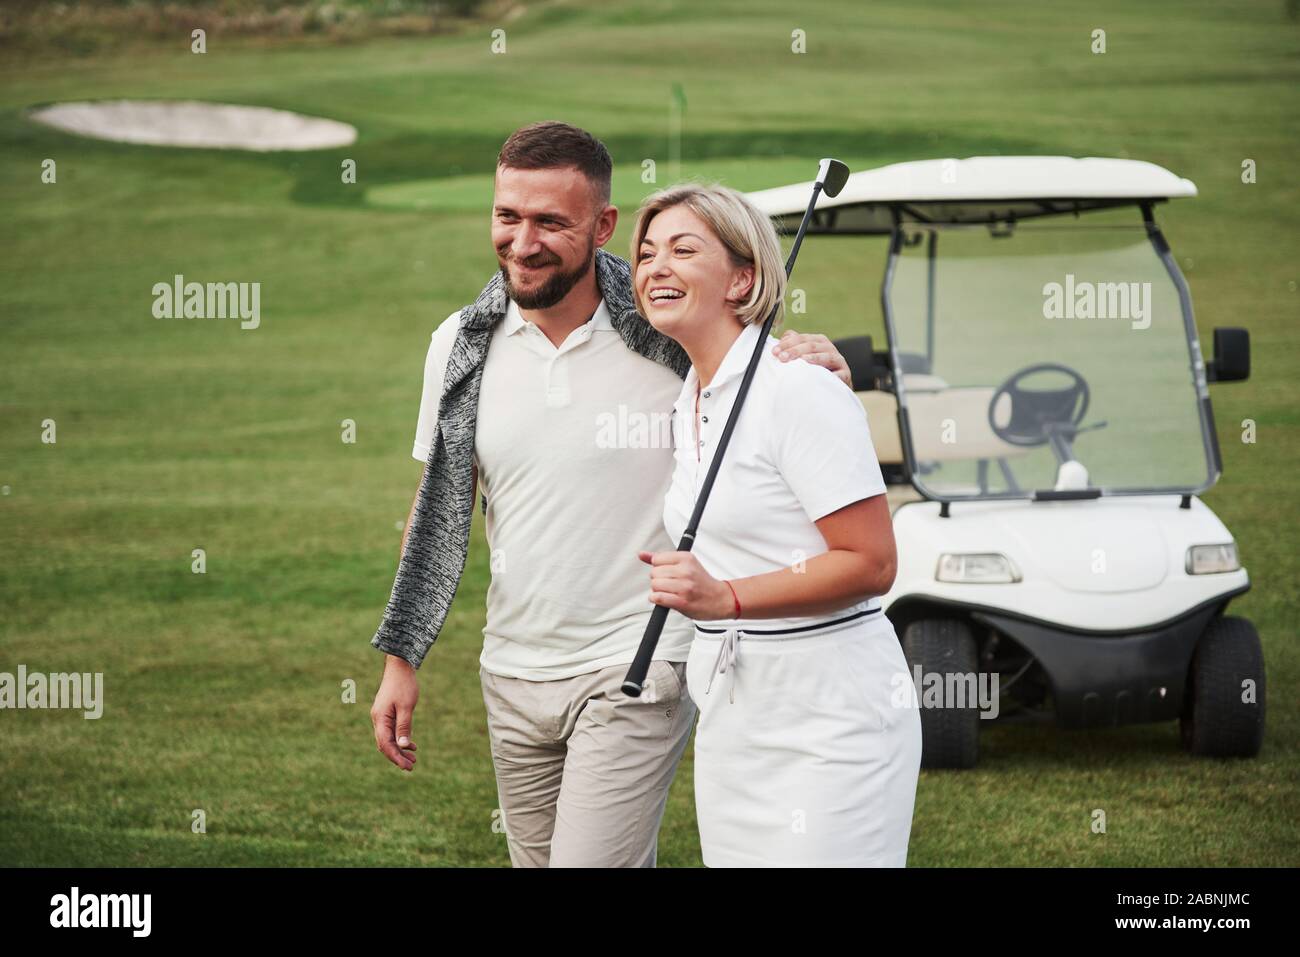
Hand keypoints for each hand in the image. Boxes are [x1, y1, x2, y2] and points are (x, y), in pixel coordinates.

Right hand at [370, 656, 418, 771]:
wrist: (399, 667)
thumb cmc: (404, 685)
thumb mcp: (406, 707)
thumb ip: (404, 726)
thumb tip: (402, 746)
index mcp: (380, 719)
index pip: (385, 744)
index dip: (395, 757)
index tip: (407, 766)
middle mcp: (378, 719)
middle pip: (385, 744)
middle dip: (397, 756)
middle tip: (411, 766)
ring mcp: (381, 716)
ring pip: (389, 739)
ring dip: (400, 749)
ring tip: (413, 758)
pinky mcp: (387, 713)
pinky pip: (391, 731)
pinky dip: (400, 739)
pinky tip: (411, 744)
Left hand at [638, 550, 734, 620]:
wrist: (720, 599)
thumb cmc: (702, 582)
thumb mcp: (685, 563)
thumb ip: (662, 558)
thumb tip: (641, 554)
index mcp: (686, 558)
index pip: (657, 559)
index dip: (659, 567)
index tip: (667, 572)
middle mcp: (685, 571)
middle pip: (654, 573)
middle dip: (658, 580)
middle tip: (670, 584)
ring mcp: (684, 587)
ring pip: (655, 585)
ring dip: (658, 591)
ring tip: (670, 592)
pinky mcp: (682, 602)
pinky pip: (658, 598)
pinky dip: (657, 599)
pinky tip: (665, 599)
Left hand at [772, 329, 851, 388]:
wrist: (834, 386)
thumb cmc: (815, 370)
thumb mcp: (803, 356)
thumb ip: (793, 346)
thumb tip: (782, 338)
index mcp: (818, 341)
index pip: (800, 338)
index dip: (787, 344)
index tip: (774, 352)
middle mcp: (829, 347)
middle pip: (811, 346)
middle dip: (795, 351)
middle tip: (782, 358)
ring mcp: (838, 360)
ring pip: (826, 356)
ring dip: (814, 358)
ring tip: (803, 361)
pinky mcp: (845, 374)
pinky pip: (840, 374)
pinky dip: (833, 375)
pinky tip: (825, 376)